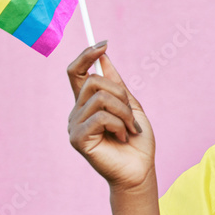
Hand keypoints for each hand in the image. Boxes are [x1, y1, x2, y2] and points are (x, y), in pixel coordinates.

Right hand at [67, 42, 154, 190]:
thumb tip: (105, 57)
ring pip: (100, 98)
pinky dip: (119, 125)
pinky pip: (100, 116)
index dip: (87, 55)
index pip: (77, 72)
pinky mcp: (78, 138)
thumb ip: (117, 84)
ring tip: (129, 129)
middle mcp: (77, 112)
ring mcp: (75, 125)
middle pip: (94, 81)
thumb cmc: (137, 142)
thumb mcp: (131, 107)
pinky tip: (122, 138)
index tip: (104, 44)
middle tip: (131, 116)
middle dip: (121, 94)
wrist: (140, 170)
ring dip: (123, 112)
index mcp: (87, 103)